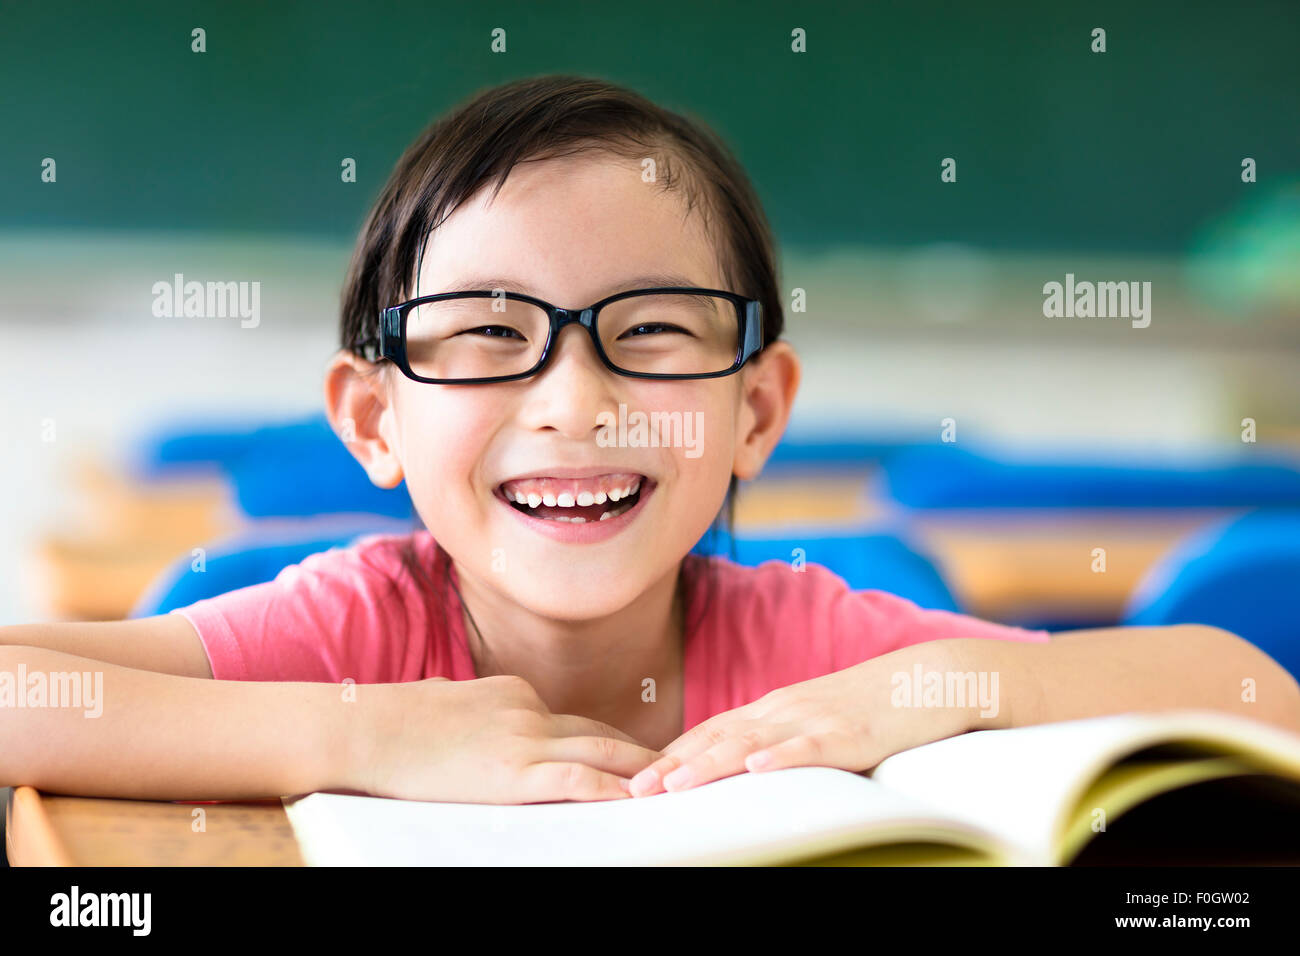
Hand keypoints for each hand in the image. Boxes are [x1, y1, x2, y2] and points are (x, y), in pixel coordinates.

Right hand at [354, 674, 662, 803]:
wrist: (364, 728)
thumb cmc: (390, 721)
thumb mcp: (444, 703)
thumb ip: (474, 711)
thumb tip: (472, 723)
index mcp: (512, 693)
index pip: (572, 720)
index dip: (607, 740)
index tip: (633, 754)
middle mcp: (527, 710)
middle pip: (599, 732)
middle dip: (638, 753)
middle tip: (673, 767)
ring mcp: (523, 738)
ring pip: (599, 751)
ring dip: (639, 770)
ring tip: (669, 786)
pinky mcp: (512, 771)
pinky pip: (575, 778)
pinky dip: (610, 789)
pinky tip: (633, 801)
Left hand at [628, 641, 986, 796]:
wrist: (928, 677)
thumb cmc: (872, 705)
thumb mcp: (817, 721)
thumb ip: (781, 741)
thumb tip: (746, 771)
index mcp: (775, 708)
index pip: (712, 731)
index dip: (673, 754)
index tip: (637, 780)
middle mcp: (785, 709)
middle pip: (719, 736)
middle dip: (675, 764)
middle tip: (636, 791)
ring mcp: (815, 718)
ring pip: (753, 742)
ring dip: (710, 763)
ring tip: (675, 784)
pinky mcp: (850, 731)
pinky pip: (811, 746)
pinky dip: (783, 757)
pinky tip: (758, 769)